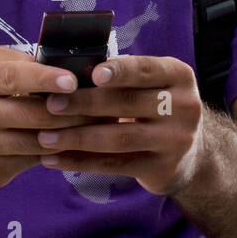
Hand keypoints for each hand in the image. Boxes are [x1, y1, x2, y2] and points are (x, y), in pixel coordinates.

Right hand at [0, 45, 96, 199]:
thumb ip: (14, 67)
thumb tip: (65, 65)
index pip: (13, 76)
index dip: (46, 78)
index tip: (74, 81)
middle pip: (32, 112)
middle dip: (72, 110)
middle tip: (105, 106)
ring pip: (37, 139)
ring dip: (71, 133)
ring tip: (99, 125)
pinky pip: (32, 160)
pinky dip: (56, 152)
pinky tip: (75, 145)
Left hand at [34, 55, 206, 196]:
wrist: (192, 154)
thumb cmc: (157, 107)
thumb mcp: (153, 84)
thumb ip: (122, 75)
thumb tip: (66, 68)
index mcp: (179, 76)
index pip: (146, 69)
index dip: (119, 71)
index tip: (91, 73)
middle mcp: (184, 106)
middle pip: (128, 103)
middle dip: (84, 104)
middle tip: (50, 104)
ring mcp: (175, 140)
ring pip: (119, 137)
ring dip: (77, 137)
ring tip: (45, 137)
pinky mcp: (161, 168)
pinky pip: (114, 165)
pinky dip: (80, 162)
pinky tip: (54, 159)